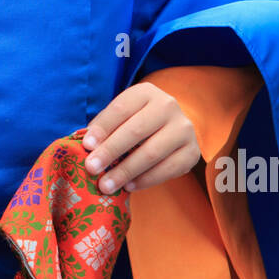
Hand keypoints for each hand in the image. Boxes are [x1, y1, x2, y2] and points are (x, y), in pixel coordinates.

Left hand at [82, 82, 199, 192]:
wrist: (173, 127)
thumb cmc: (138, 121)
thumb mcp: (122, 115)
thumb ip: (105, 126)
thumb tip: (88, 146)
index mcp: (146, 92)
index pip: (121, 109)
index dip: (102, 128)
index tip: (86, 147)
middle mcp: (168, 106)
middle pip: (136, 131)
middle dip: (111, 151)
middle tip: (91, 169)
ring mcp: (183, 129)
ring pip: (151, 153)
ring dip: (125, 171)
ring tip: (106, 185)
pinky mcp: (191, 152)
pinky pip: (167, 170)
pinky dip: (145, 180)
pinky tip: (129, 186)